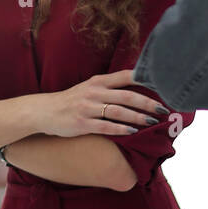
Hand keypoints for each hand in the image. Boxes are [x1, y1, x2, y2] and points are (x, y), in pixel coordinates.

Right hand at [38, 69, 165, 138]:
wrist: (44, 111)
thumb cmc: (72, 101)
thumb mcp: (89, 88)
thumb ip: (110, 87)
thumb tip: (138, 88)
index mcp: (98, 82)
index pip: (125, 76)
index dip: (145, 80)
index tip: (163, 86)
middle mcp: (94, 92)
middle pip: (126, 96)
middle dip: (147, 103)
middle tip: (163, 109)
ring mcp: (87, 108)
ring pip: (118, 111)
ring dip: (138, 117)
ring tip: (153, 122)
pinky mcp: (81, 123)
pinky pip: (105, 126)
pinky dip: (120, 129)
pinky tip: (132, 132)